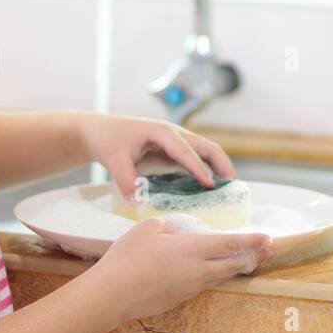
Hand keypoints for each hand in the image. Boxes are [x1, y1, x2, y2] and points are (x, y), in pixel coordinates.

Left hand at [75, 112, 236, 201]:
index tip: (211, 185)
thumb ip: (127, 179)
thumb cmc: (108, 140)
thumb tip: (137, 202)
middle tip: (234, 188)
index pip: (187, 151)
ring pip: (204, 151)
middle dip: (222, 165)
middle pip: (207, 147)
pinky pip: (195, 159)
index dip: (200, 168)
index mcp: (162, 132)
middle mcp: (173, 134)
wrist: (99, 131)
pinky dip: (206, 171)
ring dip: (218, 168)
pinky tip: (209, 189)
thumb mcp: (114, 159)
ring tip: (228, 191)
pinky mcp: (171, 150)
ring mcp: (174, 141)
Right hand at [93, 217, 272, 323]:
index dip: (250, 241)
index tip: (267, 238)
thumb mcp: (148, 228)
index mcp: (192, 249)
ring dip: (234, 268)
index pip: (229, 243)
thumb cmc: (129, 257)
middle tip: (268, 251)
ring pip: (219, 277)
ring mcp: (189, 288)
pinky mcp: (179, 299)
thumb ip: (168, 225)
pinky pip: (202, 284)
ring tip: (244, 261)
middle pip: (233, 265)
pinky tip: (207, 271)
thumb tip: (176, 229)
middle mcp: (197, 271)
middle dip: (253, 257)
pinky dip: (213, 276)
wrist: (114, 294)